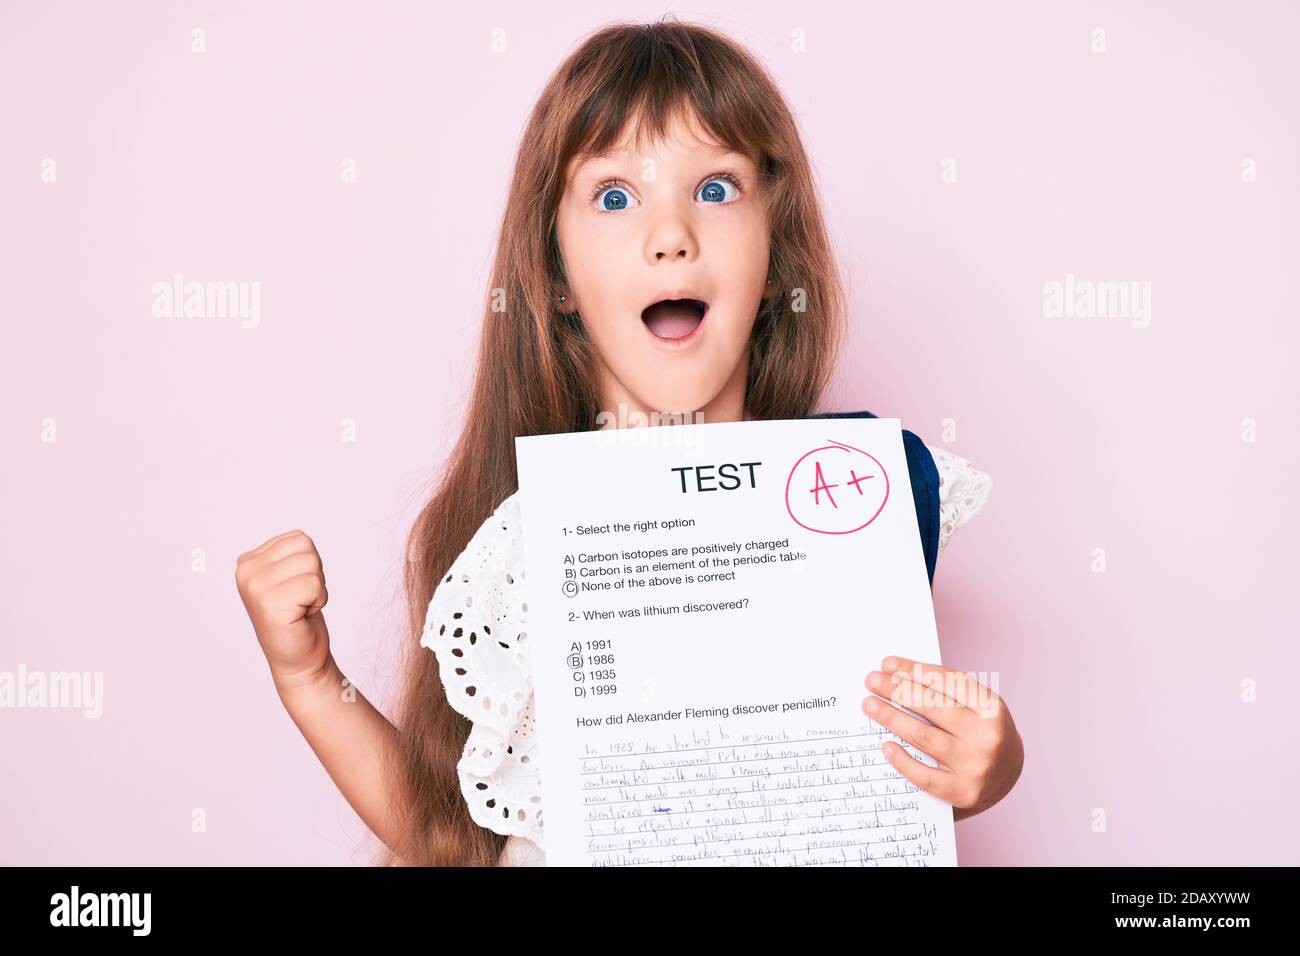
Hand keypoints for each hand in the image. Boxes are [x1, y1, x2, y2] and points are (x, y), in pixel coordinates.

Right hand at [235, 529, 332, 689]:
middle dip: (314, 573)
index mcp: (247, 561)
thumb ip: (288, 554)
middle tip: (300, 598)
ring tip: (300, 606)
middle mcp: (246, 572)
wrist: (298, 659)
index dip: (308, 563)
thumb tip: (300, 538)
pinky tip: (301, 615)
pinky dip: (317, 601)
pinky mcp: (271, 603)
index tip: (294, 587)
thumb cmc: (298, 616)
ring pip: (311, 564)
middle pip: (306, 547)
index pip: (298, 538)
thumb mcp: (287, 576)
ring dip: (317, 587)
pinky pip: (314, 584)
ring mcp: (256, 587)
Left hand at [862, 656, 1021, 819]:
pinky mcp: (963, 792)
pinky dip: (902, 760)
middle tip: (871, 681)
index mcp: (993, 709)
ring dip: (891, 718)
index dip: (915, 671)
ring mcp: (975, 766)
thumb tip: (899, 678)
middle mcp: (986, 737)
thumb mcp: (978, 705)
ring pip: (923, 736)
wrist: (1009, 774)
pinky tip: (886, 746)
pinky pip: (924, 776)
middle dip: (897, 690)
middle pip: (932, 707)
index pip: (948, 682)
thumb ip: (947, 693)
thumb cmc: (983, 730)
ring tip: (869, 705)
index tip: (888, 664)